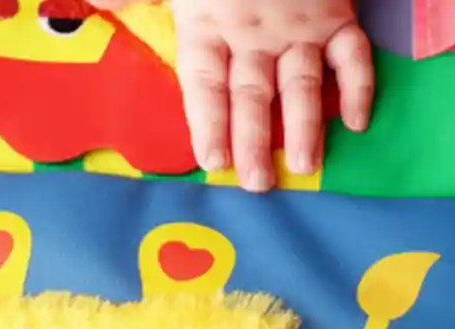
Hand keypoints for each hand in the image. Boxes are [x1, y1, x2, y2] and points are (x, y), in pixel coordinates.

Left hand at [94, 0, 373, 191]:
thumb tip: (93, 2)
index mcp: (207, 24)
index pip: (206, 83)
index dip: (208, 122)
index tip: (211, 160)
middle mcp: (253, 33)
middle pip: (252, 94)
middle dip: (254, 140)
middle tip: (257, 184)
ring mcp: (298, 27)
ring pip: (302, 83)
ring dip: (305, 126)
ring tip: (304, 165)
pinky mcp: (336, 16)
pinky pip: (354, 57)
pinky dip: (360, 89)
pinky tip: (359, 123)